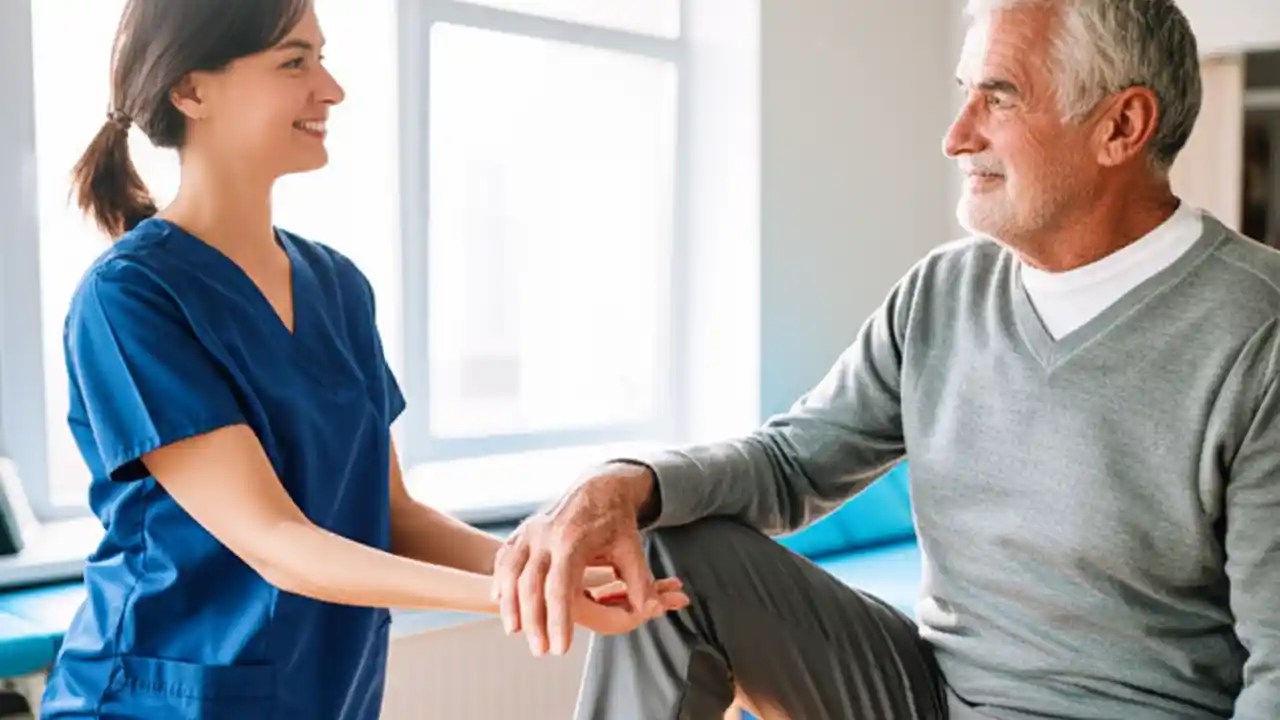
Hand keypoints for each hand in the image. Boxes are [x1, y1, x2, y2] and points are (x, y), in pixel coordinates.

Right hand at [492, 462, 677, 655]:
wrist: (598, 486)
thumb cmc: (616, 521)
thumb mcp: (632, 548)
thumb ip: (640, 580)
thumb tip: (648, 609)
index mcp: (572, 540)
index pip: (560, 587)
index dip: (559, 620)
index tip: (561, 647)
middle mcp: (546, 535)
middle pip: (530, 584)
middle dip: (533, 621)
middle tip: (540, 650)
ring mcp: (531, 532)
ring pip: (510, 571)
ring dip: (510, 603)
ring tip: (515, 630)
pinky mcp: (523, 532)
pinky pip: (505, 559)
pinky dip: (501, 581)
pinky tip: (501, 600)